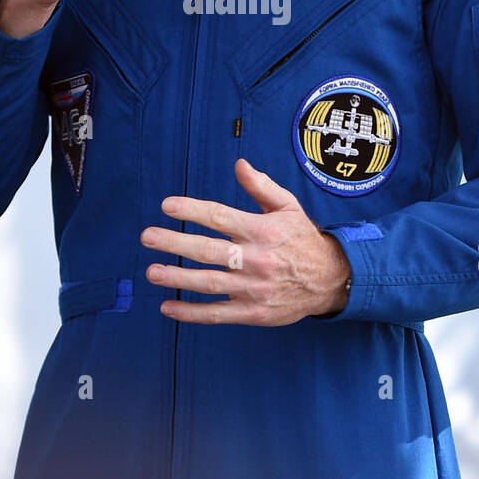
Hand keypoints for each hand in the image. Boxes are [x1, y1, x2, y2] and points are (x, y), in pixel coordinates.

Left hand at [140, 158, 351, 324]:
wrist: (331, 279)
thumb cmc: (302, 239)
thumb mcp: (288, 206)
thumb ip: (261, 186)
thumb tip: (239, 164)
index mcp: (263, 230)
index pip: (221, 217)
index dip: (192, 210)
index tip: (167, 206)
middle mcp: (256, 259)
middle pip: (209, 250)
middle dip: (175, 243)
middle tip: (148, 237)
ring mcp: (254, 288)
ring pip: (209, 283)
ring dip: (178, 278)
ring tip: (152, 271)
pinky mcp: (253, 312)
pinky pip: (217, 314)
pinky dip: (191, 312)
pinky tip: (168, 306)